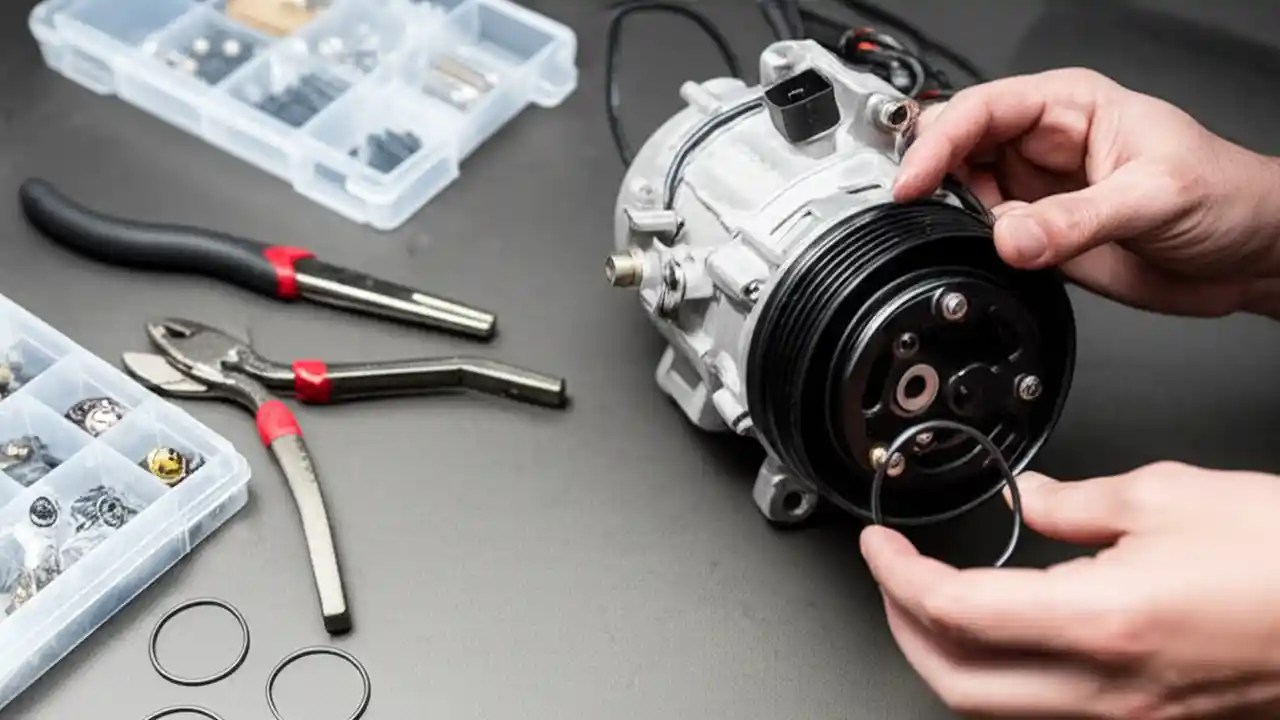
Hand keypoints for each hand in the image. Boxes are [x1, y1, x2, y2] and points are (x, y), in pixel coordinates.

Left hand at [860, 463, 1279, 718]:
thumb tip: (1031, 500)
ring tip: (932, 602)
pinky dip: (1002, 673)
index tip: (880, 545)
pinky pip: (1046, 710)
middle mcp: (1108, 687)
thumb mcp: (1170, 496)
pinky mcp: (1152, 719)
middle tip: (891, 576)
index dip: (897, 576)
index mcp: (1102, 622)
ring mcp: (1129, 716)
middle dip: (902, 627)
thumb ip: (1077, 502)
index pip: (954, 611)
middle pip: (954, 682)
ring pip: (995, 706)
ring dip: (946, 656)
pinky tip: (1007, 630)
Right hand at [894, 68, 1279, 318]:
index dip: (939, 140)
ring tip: (951, 235)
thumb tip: (1010, 237)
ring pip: (962, 193)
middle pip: (958, 146)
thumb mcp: (1153, 198)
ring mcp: (1035, 192)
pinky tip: (974, 255)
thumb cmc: (1225, 196)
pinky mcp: (1036, 236)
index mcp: (1069, 106)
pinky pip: (981, 237)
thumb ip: (1077, 220)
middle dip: (931, 173)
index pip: (982, 110)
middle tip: (914, 207)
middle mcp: (1043, 145)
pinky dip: (965, 247)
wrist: (1249, 255)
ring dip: (947, 214)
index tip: (913, 180)